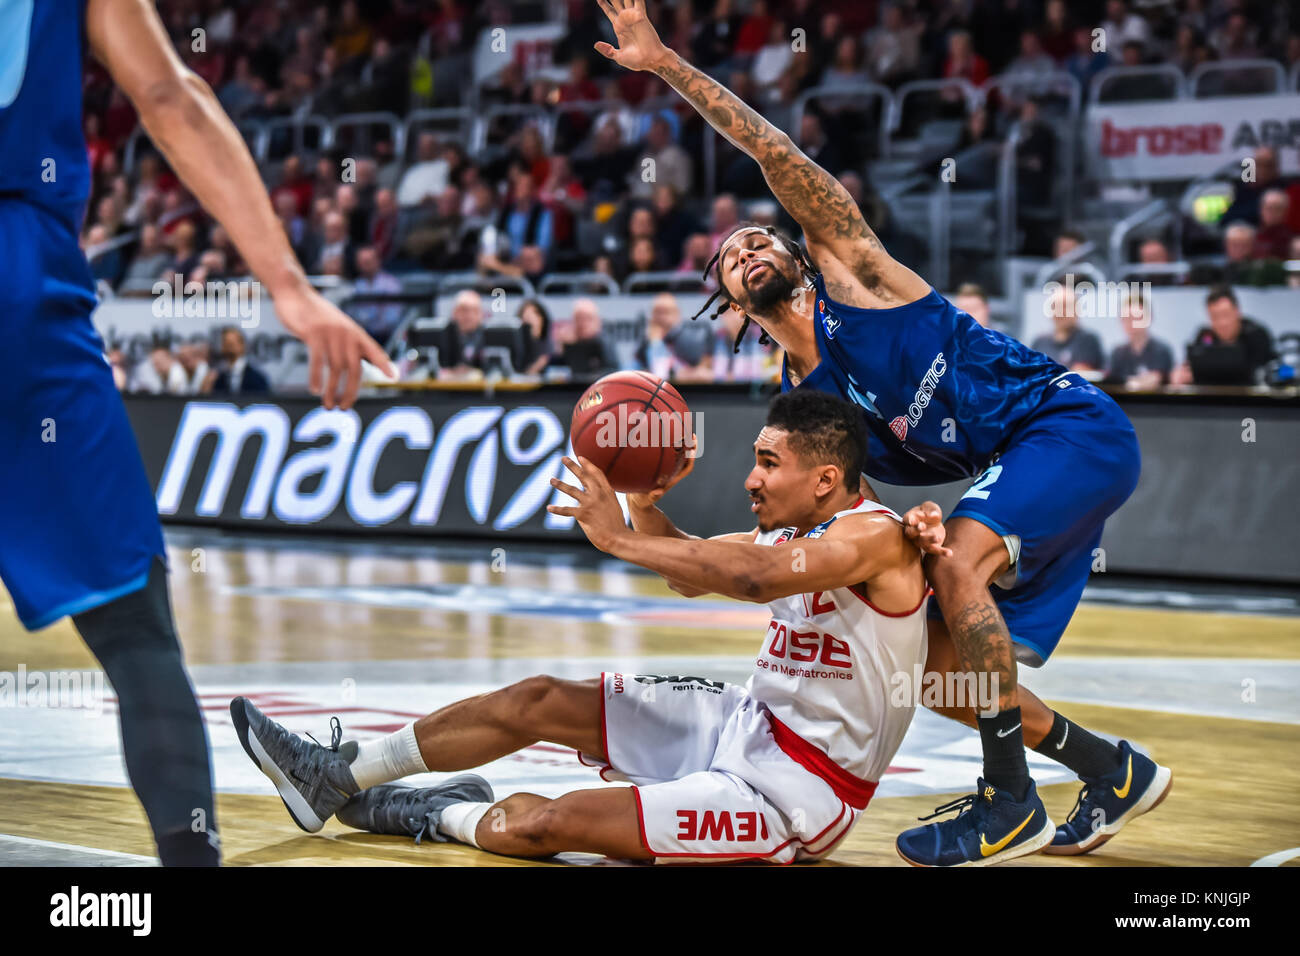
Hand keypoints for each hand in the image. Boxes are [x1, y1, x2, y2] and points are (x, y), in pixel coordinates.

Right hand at [275, 286, 396, 409]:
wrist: (296, 294)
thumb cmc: (317, 316)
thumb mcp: (339, 328)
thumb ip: (348, 345)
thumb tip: (356, 367)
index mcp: (356, 333)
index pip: (374, 350)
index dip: (384, 364)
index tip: (394, 377)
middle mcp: (347, 334)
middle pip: (355, 368)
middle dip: (351, 391)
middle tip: (344, 408)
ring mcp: (331, 333)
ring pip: (336, 368)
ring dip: (332, 390)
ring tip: (328, 405)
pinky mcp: (314, 334)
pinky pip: (317, 360)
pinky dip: (316, 377)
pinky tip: (315, 390)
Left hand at [547, 456, 630, 551]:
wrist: (619, 538)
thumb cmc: (617, 526)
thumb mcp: (613, 508)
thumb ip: (599, 502)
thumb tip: (581, 505)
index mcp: (608, 492)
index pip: (597, 473)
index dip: (588, 464)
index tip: (580, 457)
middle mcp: (599, 494)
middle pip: (584, 476)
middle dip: (573, 466)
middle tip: (564, 458)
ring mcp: (590, 503)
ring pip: (572, 490)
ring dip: (560, 484)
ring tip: (552, 480)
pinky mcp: (583, 514)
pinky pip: (567, 510)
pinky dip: (557, 509)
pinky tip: (549, 507)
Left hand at [595, 0, 671, 71]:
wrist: (650, 60)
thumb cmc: (637, 61)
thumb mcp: (618, 56)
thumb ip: (607, 50)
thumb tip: (596, 44)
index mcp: (619, 27)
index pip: (609, 11)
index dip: (603, 3)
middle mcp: (625, 19)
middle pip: (616, 1)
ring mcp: (633, 16)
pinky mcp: (640, 15)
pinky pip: (638, 0)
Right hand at [626, 433, 696, 508]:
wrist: (638, 500)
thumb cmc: (643, 500)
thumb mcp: (647, 499)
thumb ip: (652, 496)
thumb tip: (658, 493)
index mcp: (672, 479)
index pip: (686, 469)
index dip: (691, 459)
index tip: (692, 450)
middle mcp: (671, 472)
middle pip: (685, 459)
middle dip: (690, 447)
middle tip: (691, 434)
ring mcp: (666, 469)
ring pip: (677, 454)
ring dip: (681, 443)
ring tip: (682, 430)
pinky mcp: (658, 466)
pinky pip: (666, 454)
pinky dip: (668, 445)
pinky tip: (664, 435)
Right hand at [902, 500, 951, 556]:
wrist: (933, 523)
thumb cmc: (928, 512)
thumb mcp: (930, 507)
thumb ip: (931, 510)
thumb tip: (933, 516)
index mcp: (910, 519)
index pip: (907, 519)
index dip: (910, 520)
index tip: (912, 521)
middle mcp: (912, 532)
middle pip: (910, 533)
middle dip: (916, 530)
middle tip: (922, 526)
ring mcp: (920, 541)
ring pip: (922, 543)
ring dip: (929, 540)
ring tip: (937, 537)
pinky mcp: (930, 547)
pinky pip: (934, 550)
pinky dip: (942, 552)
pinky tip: (950, 553)